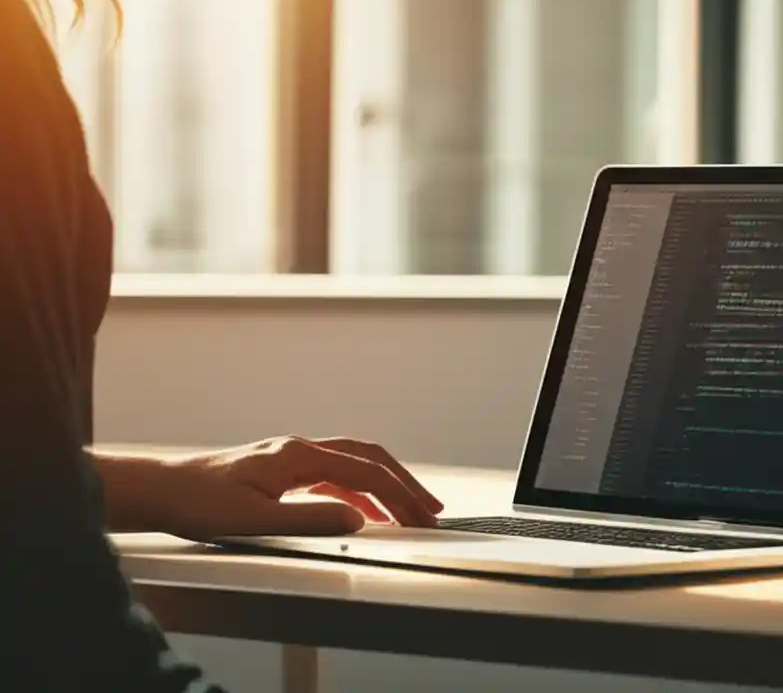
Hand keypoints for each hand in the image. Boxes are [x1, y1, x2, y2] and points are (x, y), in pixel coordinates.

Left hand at [130, 436, 442, 539]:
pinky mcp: (283, 471)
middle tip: (431, 508)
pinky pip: (335, 476)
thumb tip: (359, 521)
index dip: (398, 493)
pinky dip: (360, 492)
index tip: (421, 515)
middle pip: (368, 458)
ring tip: (410, 508)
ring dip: (386, 485)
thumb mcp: (255, 520)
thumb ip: (310, 520)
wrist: (160, 490)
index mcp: (297, 456)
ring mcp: (292, 458)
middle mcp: (299, 450)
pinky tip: (365, 513)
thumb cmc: (198, 503)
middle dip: (404, 483)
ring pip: (354, 464)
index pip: (364, 471)